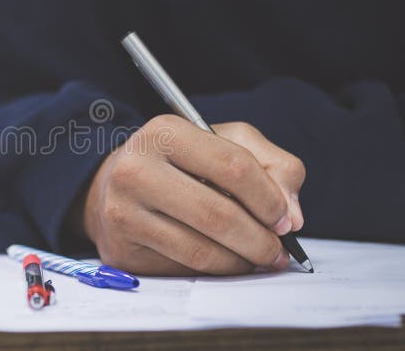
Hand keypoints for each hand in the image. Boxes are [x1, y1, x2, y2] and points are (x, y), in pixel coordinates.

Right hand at [80, 115, 305, 275]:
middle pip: (218, 215)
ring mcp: (123, 212)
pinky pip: (183, 269)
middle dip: (260, 240)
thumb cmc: (178, 161)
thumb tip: (292, 216)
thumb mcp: (225, 143)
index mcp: (164, 132)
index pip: (233, 167)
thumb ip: (272, 165)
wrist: (112, 185)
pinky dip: (216, 271)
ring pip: (201, 250)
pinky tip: (227, 261)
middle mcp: (135, 169)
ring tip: (259, 258)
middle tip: (279, 250)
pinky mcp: (122, 250)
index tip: (285, 219)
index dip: (270, 199)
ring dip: (242, 261)